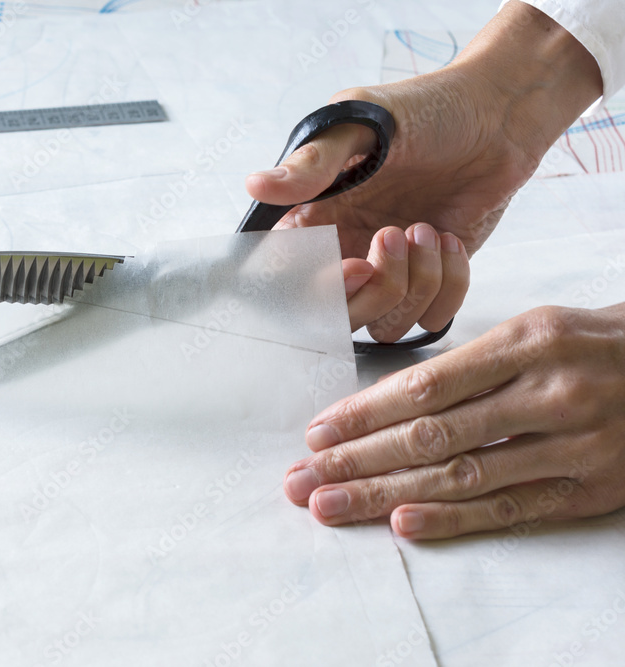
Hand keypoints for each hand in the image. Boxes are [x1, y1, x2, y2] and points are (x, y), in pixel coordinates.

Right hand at [246, 2, 601, 339]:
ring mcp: (388, 272)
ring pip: (385, 325)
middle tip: (393, 235)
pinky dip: (449, 287)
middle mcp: (344, 252)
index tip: (353, 263)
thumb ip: (313, 163)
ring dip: (415, 283)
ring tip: (428, 228)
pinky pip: (431, 320)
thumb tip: (256, 185)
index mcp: (313, 219)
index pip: (285, 282)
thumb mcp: (363, 123)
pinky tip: (451, 240)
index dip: (314, 289)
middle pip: (335, 319)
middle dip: (372, 292)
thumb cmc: (427, 109)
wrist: (500, 114)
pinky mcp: (431, 281)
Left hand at [283, 304, 624, 538]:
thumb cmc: (587, 346)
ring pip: (463, 476)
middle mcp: (549, 391)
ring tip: (333, 505)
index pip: (424, 386)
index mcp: (525, 342)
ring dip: (387, 494)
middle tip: (303, 480)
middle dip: (358, 460)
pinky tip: (403, 524)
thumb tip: (381, 407)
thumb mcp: (530, 331)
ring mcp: (575, 443)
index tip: (317, 435)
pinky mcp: (592, 487)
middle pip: (432, 435)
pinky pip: (512, 508)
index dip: (364, 414)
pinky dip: (453, 519)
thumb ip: (464, 368)